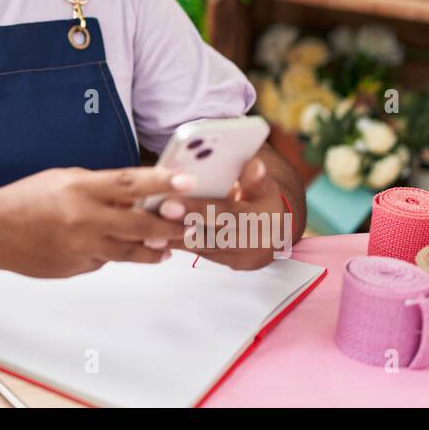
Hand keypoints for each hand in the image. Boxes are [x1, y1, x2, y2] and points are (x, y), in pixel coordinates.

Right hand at [0, 165, 186, 277]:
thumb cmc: (27, 199)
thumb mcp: (65, 179)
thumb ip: (100, 187)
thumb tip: (135, 195)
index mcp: (81, 189)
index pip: (130, 183)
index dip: (162, 182)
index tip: (188, 181)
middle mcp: (84, 218)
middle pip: (140, 225)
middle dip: (170, 227)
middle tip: (190, 226)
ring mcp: (81, 247)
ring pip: (129, 252)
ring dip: (152, 250)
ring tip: (166, 248)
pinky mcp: (76, 268)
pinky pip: (104, 262)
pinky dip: (111, 255)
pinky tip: (108, 248)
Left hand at [151, 156, 289, 270]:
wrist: (277, 230)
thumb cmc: (262, 200)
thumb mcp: (264, 186)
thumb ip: (255, 178)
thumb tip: (253, 165)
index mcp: (264, 215)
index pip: (229, 212)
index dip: (200, 207)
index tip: (174, 199)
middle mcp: (255, 239)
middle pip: (214, 231)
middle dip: (185, 220)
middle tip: (160, 209)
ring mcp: (244, 254)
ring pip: (205, 246)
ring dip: (176, 235)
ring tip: (151, 224)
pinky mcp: (233, 263)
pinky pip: (203, 254)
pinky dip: (180, 245)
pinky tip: (158, 236)